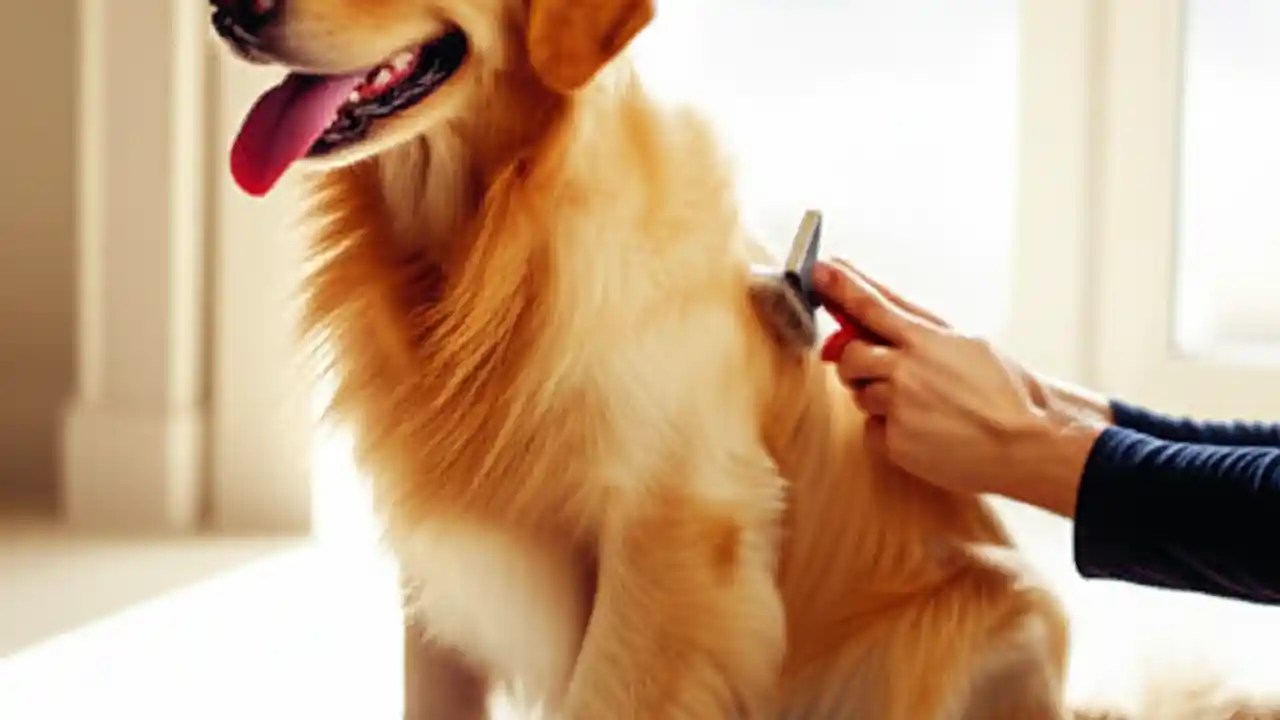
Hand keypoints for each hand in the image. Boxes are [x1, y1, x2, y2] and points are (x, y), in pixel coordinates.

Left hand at [812, 260, 1105, 517]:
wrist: (1028, 446)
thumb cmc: (1008, 395)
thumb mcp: (970, 345)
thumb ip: (921, 331)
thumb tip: (881, 317)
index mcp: (927, 340)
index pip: (872, 305)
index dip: (842, 286)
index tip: (820, 270)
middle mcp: (906, 370)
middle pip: (850, 354)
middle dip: (856, 361)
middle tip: (880, 370)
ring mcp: (898, 406)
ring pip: (861, 395)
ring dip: (881, 399)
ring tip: (926, 408)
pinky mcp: (895, 441)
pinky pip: (873, 430)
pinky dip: (892, 431)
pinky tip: (928, 432)